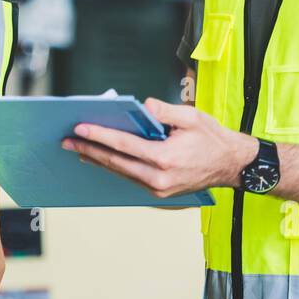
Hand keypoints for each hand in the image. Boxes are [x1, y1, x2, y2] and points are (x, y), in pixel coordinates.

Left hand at [61, 97, 253, 197]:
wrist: (231, 165)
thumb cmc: (212, 138)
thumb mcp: (191, 117)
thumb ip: (164, 111)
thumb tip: (142, 105)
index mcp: (165, 158)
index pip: (124, 145)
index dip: (99, 136)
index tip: (80, 129)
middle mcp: (159, 177)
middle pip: (115, 162)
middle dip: (89, 150)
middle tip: (67, 141)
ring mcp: (158, 188)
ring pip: (120, 172)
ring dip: (97, 160)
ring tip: (77, 148)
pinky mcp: (159, 193)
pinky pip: (130, 178)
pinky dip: (114, 166)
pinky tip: (100, 158)